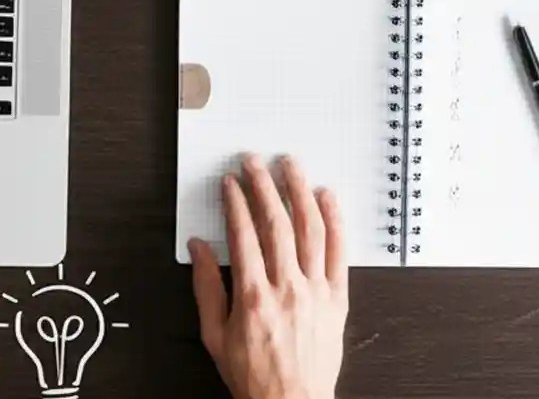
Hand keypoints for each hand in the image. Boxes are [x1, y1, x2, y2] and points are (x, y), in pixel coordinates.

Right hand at [189, 155, 348, 398]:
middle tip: (254, 163)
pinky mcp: (337, 299)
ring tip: (291, 166)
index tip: (230, 183)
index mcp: (253, 296)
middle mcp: (287, 288)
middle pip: (276, 224)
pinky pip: (339, 252)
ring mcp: (316, 292)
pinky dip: (335, 221)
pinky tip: (327, 198)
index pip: (243, 234)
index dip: (235, 203)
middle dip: (264, 187)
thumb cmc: (252, 375)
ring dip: (300, 192)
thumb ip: (206, 287)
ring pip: (310, 229)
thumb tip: (199, 248)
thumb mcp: (214, 335)